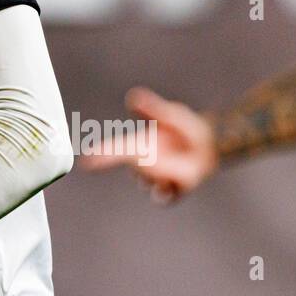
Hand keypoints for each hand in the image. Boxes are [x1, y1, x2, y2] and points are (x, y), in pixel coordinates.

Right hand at [81, 87, 218, 202]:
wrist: (208, 144)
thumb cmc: (184, 127)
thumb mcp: (171, 113)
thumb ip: (152, 108)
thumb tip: (132, 98)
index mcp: (138, 145)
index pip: (115, 150)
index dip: (101, 155)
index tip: (86, 160)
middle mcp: (143, 164)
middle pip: (132, 169)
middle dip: (140, 166)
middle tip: (152, 156)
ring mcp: (157, 179)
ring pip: (148, 181)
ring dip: (158, 174)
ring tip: (178, 162)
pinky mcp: (173, 191)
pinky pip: (164, 198)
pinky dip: (166, 191)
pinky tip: (175, 179)